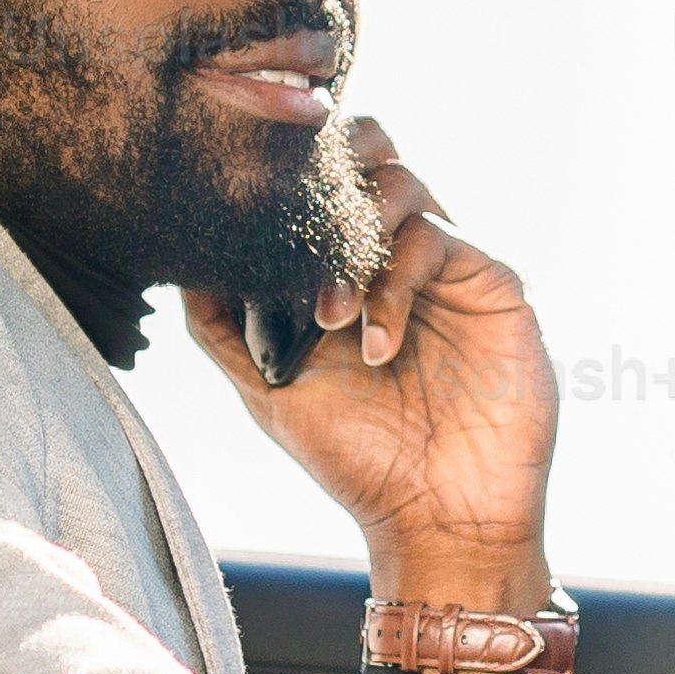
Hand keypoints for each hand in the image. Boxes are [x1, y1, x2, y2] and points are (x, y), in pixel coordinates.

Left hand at [186, 118, 560, 617]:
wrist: (439, 519)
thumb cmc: (359, 459)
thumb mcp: (268, 389)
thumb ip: (223, 328)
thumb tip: (181, 266)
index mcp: (351, 270)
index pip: (326, 184)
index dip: (293, 176)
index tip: (250, 204)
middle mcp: (401, 256)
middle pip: (373, 154)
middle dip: (333, 175)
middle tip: (301, 228)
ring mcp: (449, 267)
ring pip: (403, 185)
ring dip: (354, 244)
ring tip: (331, 318)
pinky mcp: (493, 285)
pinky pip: (439, 241)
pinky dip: (395, 285)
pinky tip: (376, 347)